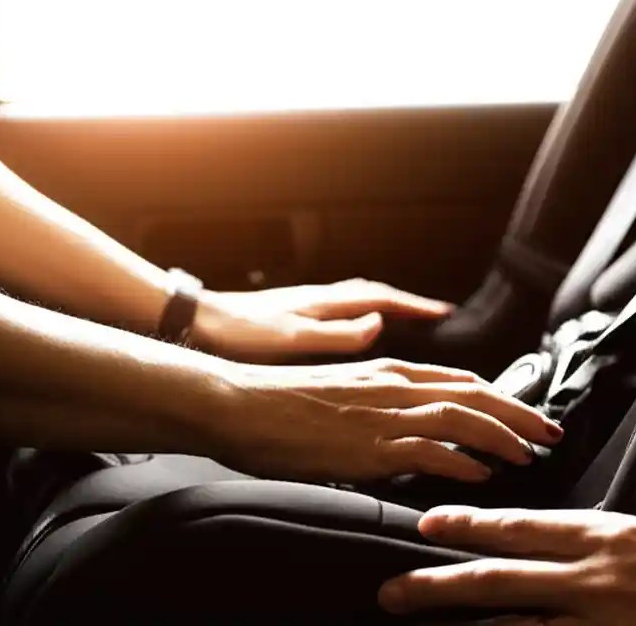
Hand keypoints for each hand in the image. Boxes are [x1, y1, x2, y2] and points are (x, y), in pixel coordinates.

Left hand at [192, 278, 452, 362]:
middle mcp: (317, 299)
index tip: (444, 312)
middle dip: (406, 302)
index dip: (415, 306)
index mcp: (323, 304)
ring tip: (403, 318)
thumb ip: (336, 335)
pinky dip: (358, 315)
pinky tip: (351, 331)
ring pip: (355, 300)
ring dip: (383, 305)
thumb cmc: (237, 337)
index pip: (381, 299)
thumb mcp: (291, 340)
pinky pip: (338, 311)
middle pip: (373, 294)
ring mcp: (303, 305)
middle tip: (434, 313)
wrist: (191, 324)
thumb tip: (380, 325)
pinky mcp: (289, 316)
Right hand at [210, 360, 562, 483]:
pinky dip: (462, 460)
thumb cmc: (280, 403)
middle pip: (475, 394)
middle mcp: (393, 385)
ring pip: (462, 417)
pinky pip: (429, 449)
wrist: (238, 403)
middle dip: (519, 413)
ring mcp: (382, 413)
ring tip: (530, 452)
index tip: (525, 412)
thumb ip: (379, 404)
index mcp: (388, 372)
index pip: (461, 380)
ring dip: (503, 434)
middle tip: (551, 430)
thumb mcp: (342, 393)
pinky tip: (483, 473)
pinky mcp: (368, 443)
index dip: (500, 396)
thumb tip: (409, 427)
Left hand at [378, 507, 635, 623]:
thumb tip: (634, 542)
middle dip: (440, 582)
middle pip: (499, 577)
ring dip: (466, 625)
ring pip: (514, 625)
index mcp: (608, 536)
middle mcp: (592, 578)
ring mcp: (599, 621)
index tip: (432, 523)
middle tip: (394, 590)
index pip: (523, 527)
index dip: (471, 525)